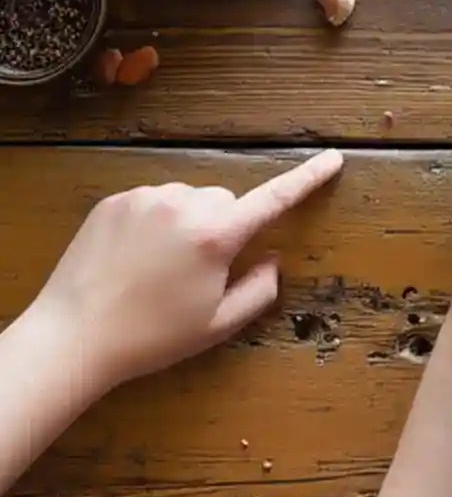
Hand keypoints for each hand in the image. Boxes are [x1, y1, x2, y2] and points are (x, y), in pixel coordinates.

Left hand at [25, 150, 344, 391]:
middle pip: (226, 201)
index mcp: (216, 236)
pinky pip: (154, 202)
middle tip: (202, 272)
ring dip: (189, 223)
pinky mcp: (115, 201)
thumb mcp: (219, 324)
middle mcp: (184, 205)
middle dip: (225, 226)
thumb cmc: (152, 337)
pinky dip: (157, 223)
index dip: (307, 179)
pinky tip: (137, 258)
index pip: (274, 200)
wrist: (74, 337)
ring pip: (189, 199)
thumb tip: (273, 259)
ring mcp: (145, 199)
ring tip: (162, 268)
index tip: (333, 159)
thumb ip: (260, 289)